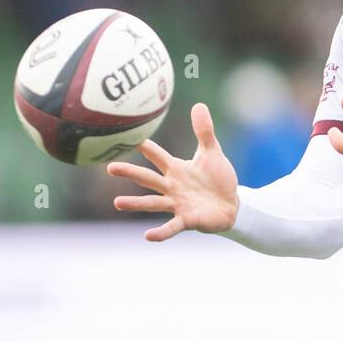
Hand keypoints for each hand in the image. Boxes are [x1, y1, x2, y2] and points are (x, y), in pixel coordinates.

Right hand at [107, 102, 239, 241]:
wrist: (232, 205)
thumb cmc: (218, 179)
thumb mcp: (212, 153)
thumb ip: (204, 131)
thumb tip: (198, 105)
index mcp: (176, 169)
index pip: (157, 155)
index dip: (145, 146)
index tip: (125, 136)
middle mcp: (172, 186)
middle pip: (148, 178)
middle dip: (130, 172)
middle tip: (109, 167)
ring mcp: (177, 204)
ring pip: (152, 203)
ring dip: (135, 203)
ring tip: (117, 203)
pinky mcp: (187, 220)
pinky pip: (171, 227)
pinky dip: (160, 232)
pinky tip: (147, 236)